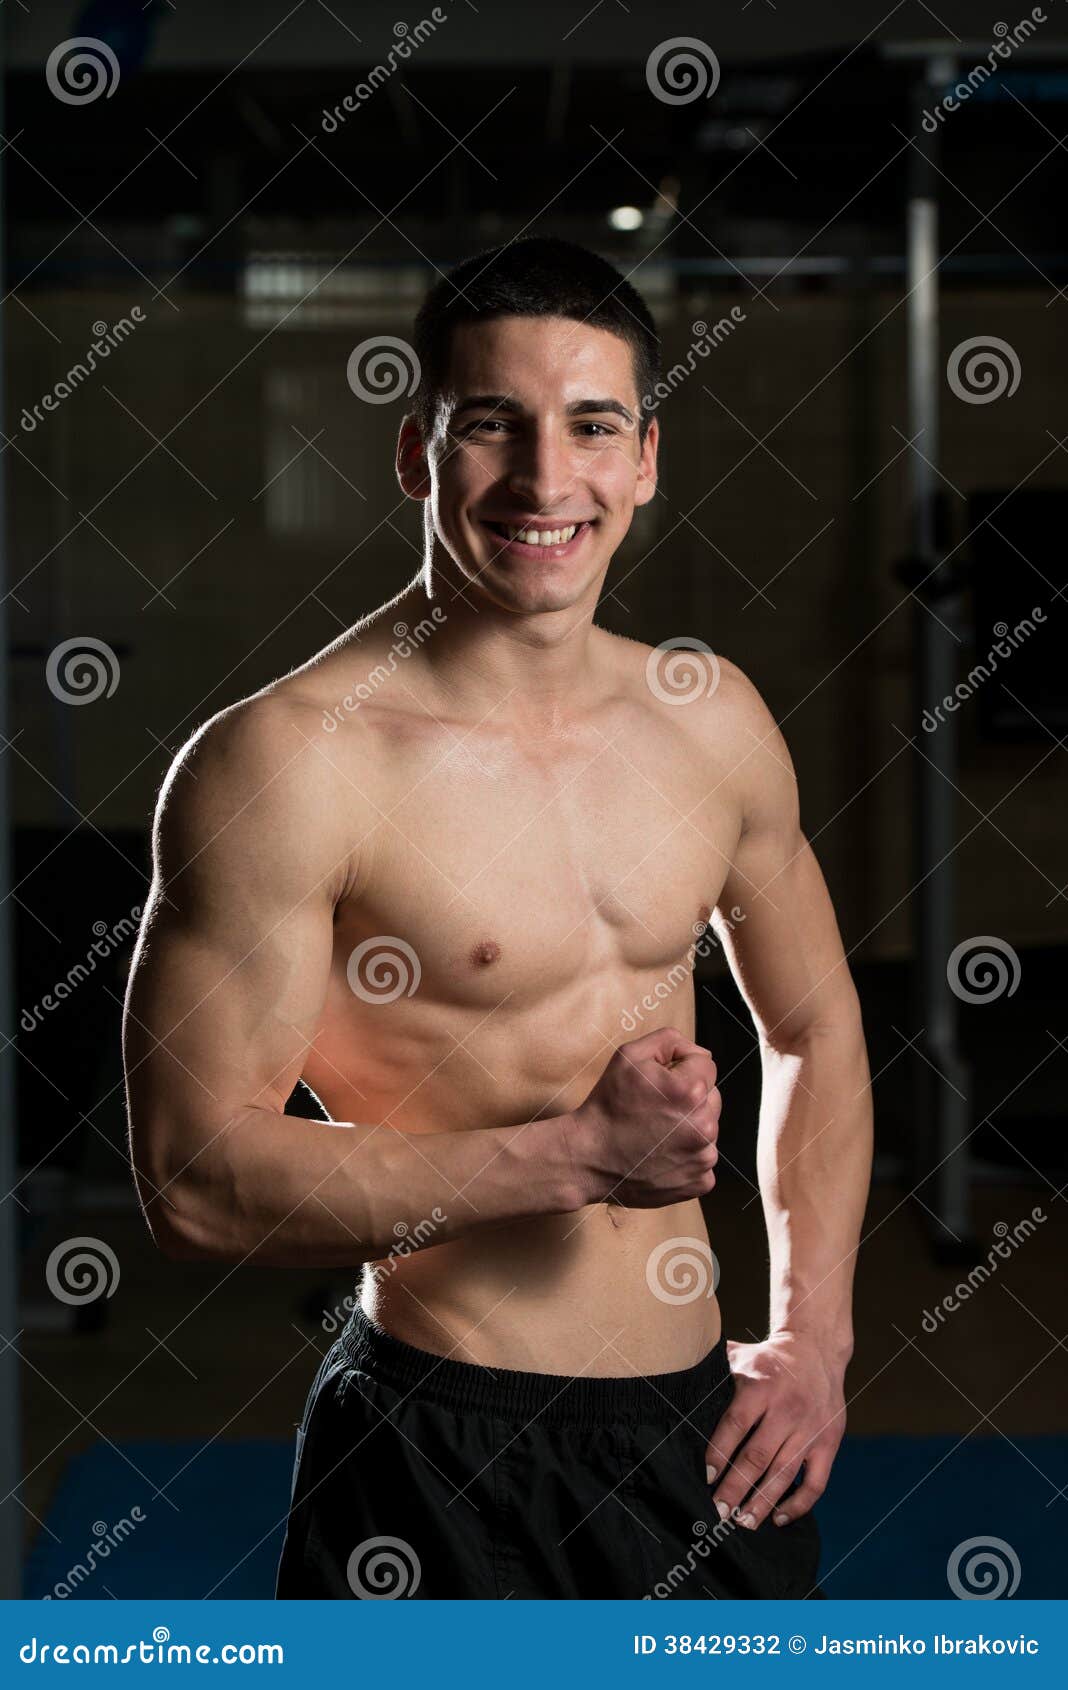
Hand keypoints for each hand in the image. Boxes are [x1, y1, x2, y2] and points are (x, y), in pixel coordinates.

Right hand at [570, 1026, 719, 1208]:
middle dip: (689, 1098)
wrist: (589, 1158)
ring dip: (690, 1127)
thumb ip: (669, 1039)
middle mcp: (705, 1125)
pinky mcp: (700, 1182)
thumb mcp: (629, 1055)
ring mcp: (704, 1157)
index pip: (705, 1063)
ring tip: (657, 1132)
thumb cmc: (608, 1107)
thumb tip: (697, 1051)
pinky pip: (703, 1158)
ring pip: (708, 1128)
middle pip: (711, 1097)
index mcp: (691, 1091)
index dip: (681, 1067)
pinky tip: (662, 1155)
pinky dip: (687, 1156)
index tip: (660, 1083)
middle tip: (656, 1108)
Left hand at [704, 1330, 845, 1528]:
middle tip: (718, 1512)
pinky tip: (779, 1518)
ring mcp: (810, 1428)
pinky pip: (815, 1482)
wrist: (816, 1348)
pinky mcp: (829, 1442)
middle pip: (757, 1456)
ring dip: (763, 1502)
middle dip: (735, 1488)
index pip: (735, 1425)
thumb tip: (673, 1377)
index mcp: (760, 1387)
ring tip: (743, 1523)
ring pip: (784, 1473)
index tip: (705, 1478)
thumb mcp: (739, 1355)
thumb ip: (711, 1369)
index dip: (719, 1453)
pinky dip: (799, 1504)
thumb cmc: (767, 1359)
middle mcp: (787, 1409)